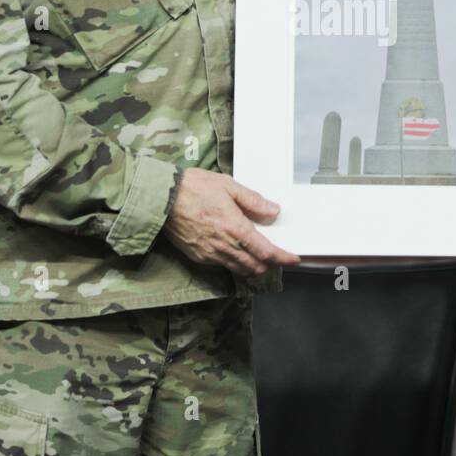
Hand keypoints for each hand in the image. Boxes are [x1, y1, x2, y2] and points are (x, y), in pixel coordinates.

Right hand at [163, 168, 299, 276]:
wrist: (160, 198)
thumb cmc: (194, 187)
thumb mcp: (228, 186)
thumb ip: (253, 201)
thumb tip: (273, 211)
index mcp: (235, 228)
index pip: (267, 252)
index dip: (283, 258)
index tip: (294, 259)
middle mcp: (224, 247)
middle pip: (255, 267)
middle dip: (269, 264)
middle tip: (276, 255)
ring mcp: (210, 255)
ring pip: (239, 270)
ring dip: (252, 266)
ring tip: (257, 255)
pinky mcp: (198, 257)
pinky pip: (222, 265)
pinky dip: (234, 262)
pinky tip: (234, 251)